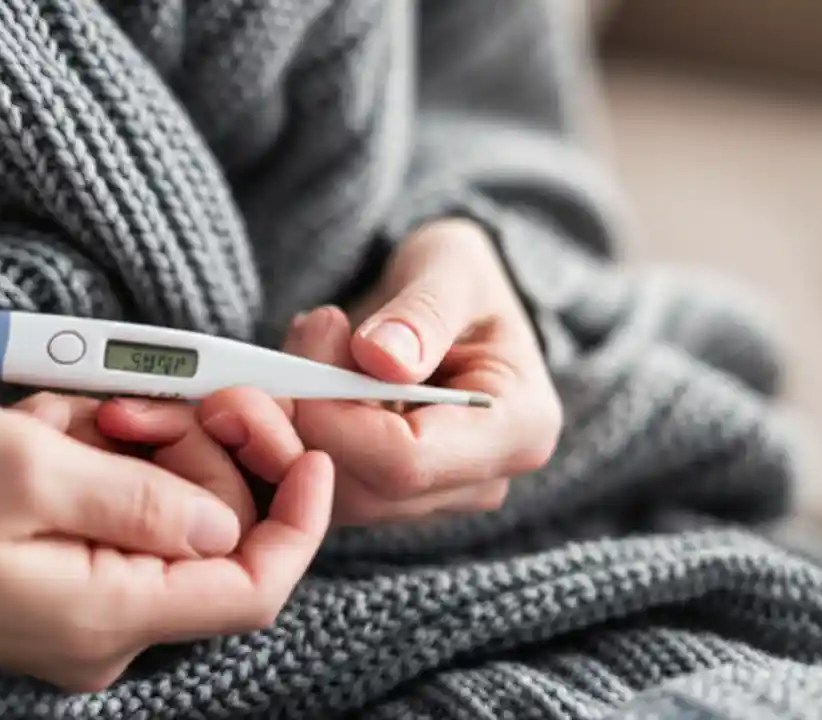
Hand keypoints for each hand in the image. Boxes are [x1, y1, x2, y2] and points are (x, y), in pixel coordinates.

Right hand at [0, 394, 331, 691]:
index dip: (300, 516)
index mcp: (105, 616)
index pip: (253, 585)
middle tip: (133, 398)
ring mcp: (76, 600)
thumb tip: (230, 525)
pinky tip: (44, 429)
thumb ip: (145, 501)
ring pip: (164, 507)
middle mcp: (101, 626)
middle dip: (194, 447)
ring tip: (63, 412)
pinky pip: (113, 503)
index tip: (309, 443)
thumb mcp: (28, 469)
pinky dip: (95, 451)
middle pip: (213, 531)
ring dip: (134, 439)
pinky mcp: (53, 569)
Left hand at [284, 217, 560, 524]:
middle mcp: (484, 482)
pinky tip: (312, 375)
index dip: (338, 417)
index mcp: (520, 430)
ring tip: (316, 340)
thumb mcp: (452, 268)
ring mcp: (438, 499)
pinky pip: (325, 486)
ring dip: (301, 420)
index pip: (408, 462)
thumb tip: (383, 358)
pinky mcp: (394, 499)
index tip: (311, 345)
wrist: (453, 304)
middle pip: (366, 488)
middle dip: (313, 414)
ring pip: (335, 494)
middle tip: (309, 329)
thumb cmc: (461, 278)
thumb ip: (423, 313)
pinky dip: (302, 431)